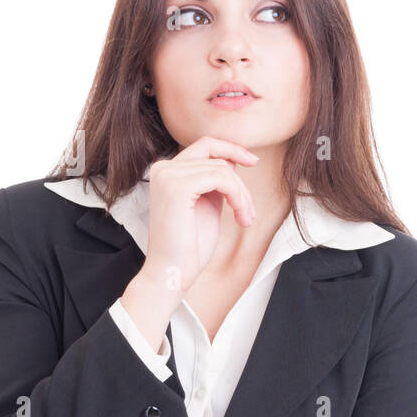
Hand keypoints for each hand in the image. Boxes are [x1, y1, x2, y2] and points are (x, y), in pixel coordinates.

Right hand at [140, 135, 259, 297]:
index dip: (231, 149)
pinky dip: (238, 197)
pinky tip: (240, 217)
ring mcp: (168, 176)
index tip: (253, 161)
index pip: (205, 145)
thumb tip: (233, 158)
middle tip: (250, 209)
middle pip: (216, 156)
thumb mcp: (207, 203)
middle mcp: (163, 168)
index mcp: (166, 171)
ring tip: (245, 219)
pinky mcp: (178, 187)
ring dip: (242, 196)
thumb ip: (215, 181)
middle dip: (240, 181)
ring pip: (223, 169)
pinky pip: (222, 178)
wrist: (173, 271)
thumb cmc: (190, 245)